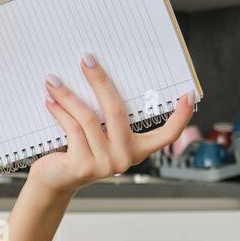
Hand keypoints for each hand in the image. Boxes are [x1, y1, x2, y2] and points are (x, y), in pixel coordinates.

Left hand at [28, 54, 195, 195]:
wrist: (54, 181)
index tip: (189, 95)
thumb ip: (105, 117)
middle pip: (116, 111)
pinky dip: (60, 111)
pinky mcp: (84, 166)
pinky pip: (72, 129)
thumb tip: (96, 75)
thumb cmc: (77, 150)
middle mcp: (125, 158)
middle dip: (99, 81)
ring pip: (88, 118)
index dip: (181, 117)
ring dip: (68, 95)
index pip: (167, 135)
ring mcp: (106, 164)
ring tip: (52, 80)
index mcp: (137, 148)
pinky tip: (50, 100)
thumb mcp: (98, 134)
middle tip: (86, 60)